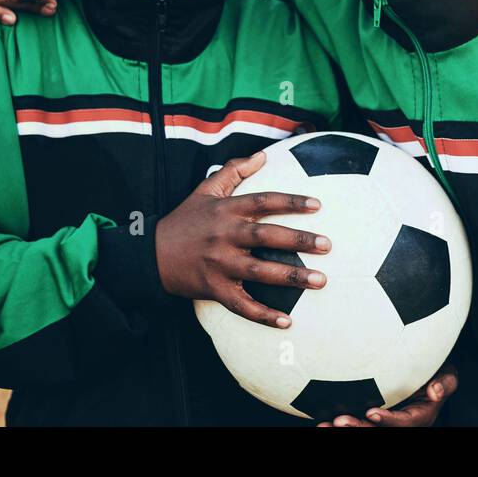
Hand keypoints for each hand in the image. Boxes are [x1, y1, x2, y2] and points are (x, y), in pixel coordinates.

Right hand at [157, 151, 331, 327]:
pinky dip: (263, 315)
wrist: (150, 255)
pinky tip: (287, 321)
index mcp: (226, 211)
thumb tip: (263, 155)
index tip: (318, 204)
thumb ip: (234, 171)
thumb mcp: (205, 190)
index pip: (263, 201)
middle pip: (266, 236)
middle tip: (327, 245)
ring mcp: (219, 264)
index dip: (291, 201)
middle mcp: (225, 236)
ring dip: (292, 276)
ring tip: (320, 280)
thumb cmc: (184, 220)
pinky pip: (241, 305)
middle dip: (299, 240)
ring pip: (259, 271)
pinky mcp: (214, 288)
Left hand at [318, 363, 457, 426]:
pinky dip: (338, 422)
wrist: (423, 366)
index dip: (388, 420)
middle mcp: (399, 422)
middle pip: (378, 430)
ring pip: (364, 427)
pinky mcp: (370, 414)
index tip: (372, 412)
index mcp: (419, 416)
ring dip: (344, 428)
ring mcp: (384, 419)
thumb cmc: (437, 370)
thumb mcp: (447, 374)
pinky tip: (320, 419)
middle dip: (359, 429)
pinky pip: (356, 420)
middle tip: (338, 422)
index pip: (404, 422)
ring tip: (324, 425)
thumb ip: (445, 382)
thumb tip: (436, 391)